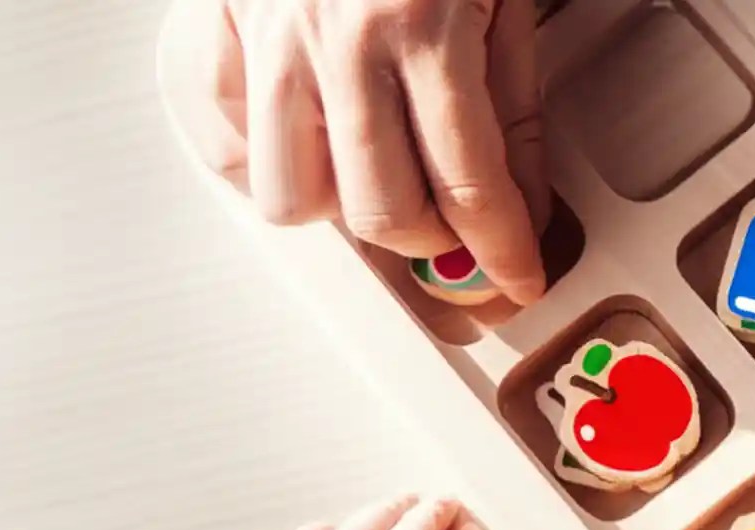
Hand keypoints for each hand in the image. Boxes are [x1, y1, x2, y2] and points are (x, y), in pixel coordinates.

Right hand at [157, 0, 550, 304]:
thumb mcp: (504, 0)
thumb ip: (514, 108)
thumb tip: (522, 203)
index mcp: (427, 25)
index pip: (471, 184)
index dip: (503, 249)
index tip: (520, 276)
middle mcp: (344, 41)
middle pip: (383, 210)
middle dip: (435, 243)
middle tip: (459, 233)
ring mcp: (279, 40)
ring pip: (296, 198)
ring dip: (350, 214)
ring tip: (385, 188)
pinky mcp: (232, 33)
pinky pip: (236, 146)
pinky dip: (281, 167)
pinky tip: (321, 149)